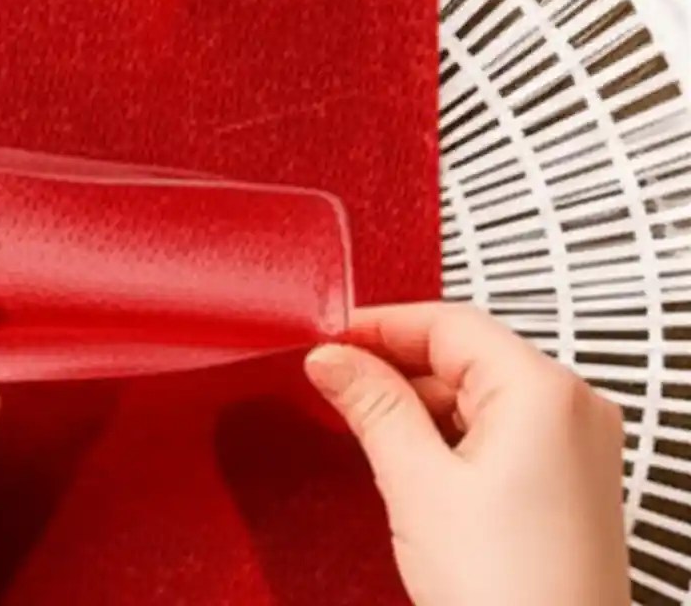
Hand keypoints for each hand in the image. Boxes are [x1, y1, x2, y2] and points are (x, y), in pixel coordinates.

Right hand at [304, 303, 627, 605]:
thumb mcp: (417, 485)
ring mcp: (574, 444)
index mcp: (543, 393)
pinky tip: (410, 462)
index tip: (329, 339)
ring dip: (418, 404)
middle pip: (465, 355)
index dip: (380, 326)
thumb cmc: (509, 592)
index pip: (448, 323)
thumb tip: (333, 359)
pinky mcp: (565, 478)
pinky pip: (497, 430)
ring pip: (477, 393)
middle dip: (395, 368)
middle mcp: (571, 408)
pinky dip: (448, 435)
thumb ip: (372, 407)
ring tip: (366, 430)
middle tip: (334, 387)